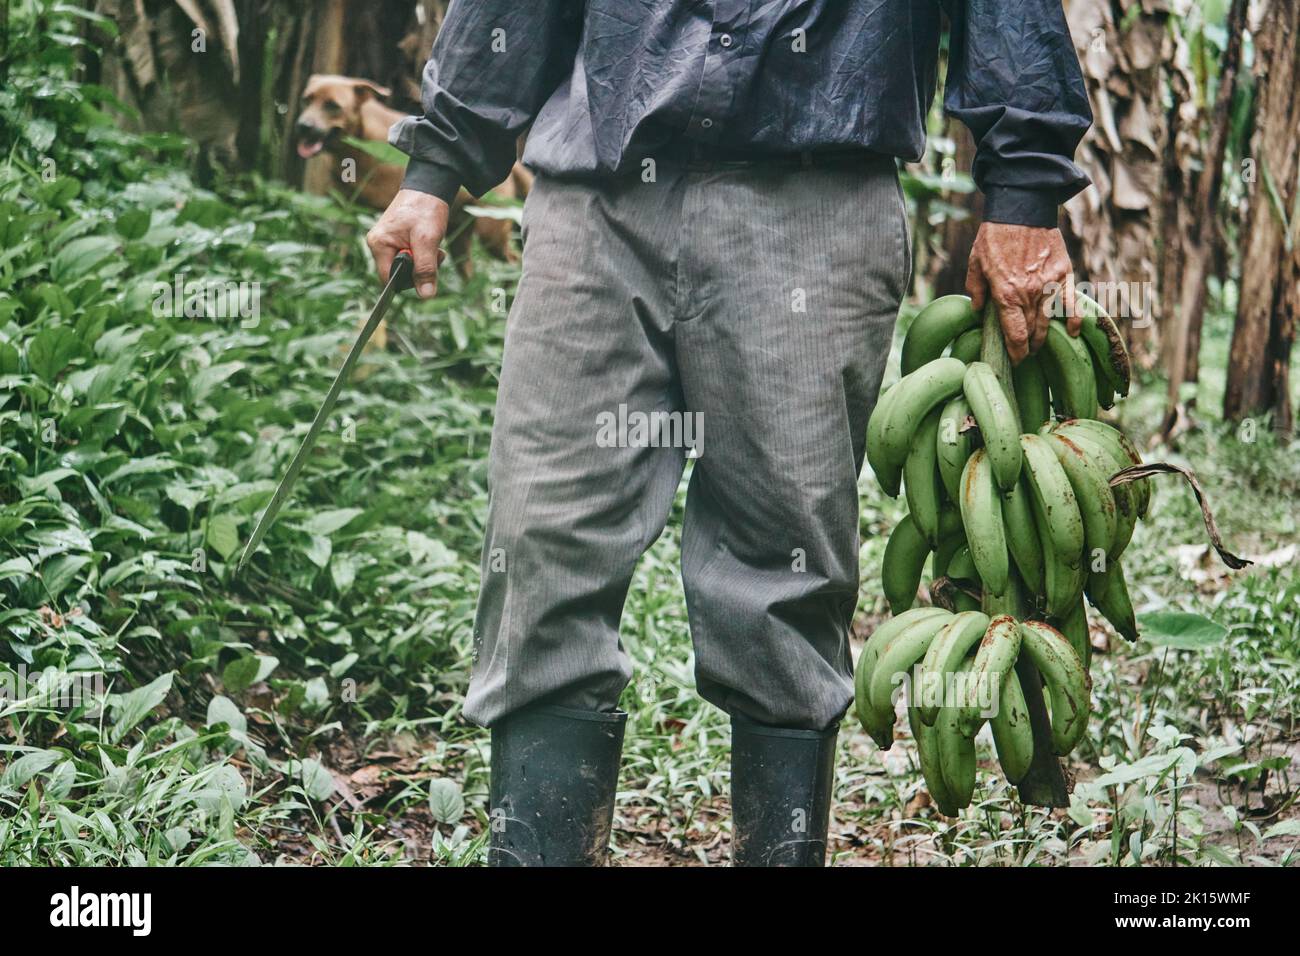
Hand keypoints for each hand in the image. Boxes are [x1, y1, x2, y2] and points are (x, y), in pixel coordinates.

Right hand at [366, 188, 449, 298]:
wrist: (429, 187)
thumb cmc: (425, 209)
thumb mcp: (428, 240)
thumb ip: (425, 268)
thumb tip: (425, 295)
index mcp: (379, 244)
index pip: (389, 279)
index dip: (409, 282)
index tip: (428, 274)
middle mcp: (378, 244)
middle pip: (398, 274)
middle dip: (420, 271)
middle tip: (436, 255)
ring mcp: (386, 242)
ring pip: (406, 267)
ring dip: (424, 263)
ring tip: (435, 248)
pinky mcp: (396, 240)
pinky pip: (409, 258)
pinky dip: (423, 256)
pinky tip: (430, 244)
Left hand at [965, 222, 1077, 364]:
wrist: (1022, 208)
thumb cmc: (994, 236)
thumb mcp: (974, 263)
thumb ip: (975, 289)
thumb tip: (977, 309)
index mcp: (1006, 295)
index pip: (1014, 334)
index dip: (1016, 352)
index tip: (1015, 360)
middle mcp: (1029, 294)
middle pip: (1032, 332)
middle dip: (1028, 347)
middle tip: (1024, 355)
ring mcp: (1049, 285)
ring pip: (1049, 321)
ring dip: (1043, 337)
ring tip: (1038, 346)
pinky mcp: (1064, 274)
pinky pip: (1071, 303)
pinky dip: (1074, 320)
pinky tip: (1072, 332)